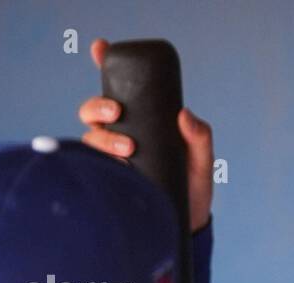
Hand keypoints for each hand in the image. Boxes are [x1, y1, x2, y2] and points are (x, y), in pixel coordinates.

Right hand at [78, 38, 213, 232]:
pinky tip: (113, 165)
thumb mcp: (202, 160)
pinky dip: (98, 161)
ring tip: (128, 148)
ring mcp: (112, 157)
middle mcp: (122, 134)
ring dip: (103, 137)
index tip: (101, 48)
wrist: (188, 223)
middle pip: (94, 110)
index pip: (118, 88)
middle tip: (117, 113)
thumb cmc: (193, 187)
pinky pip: (91, 165)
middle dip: (98, 105)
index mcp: (142, 121)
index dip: (106, 64)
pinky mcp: (109, 179)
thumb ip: (200, 137)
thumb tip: (184, 113)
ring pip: (91, 136)